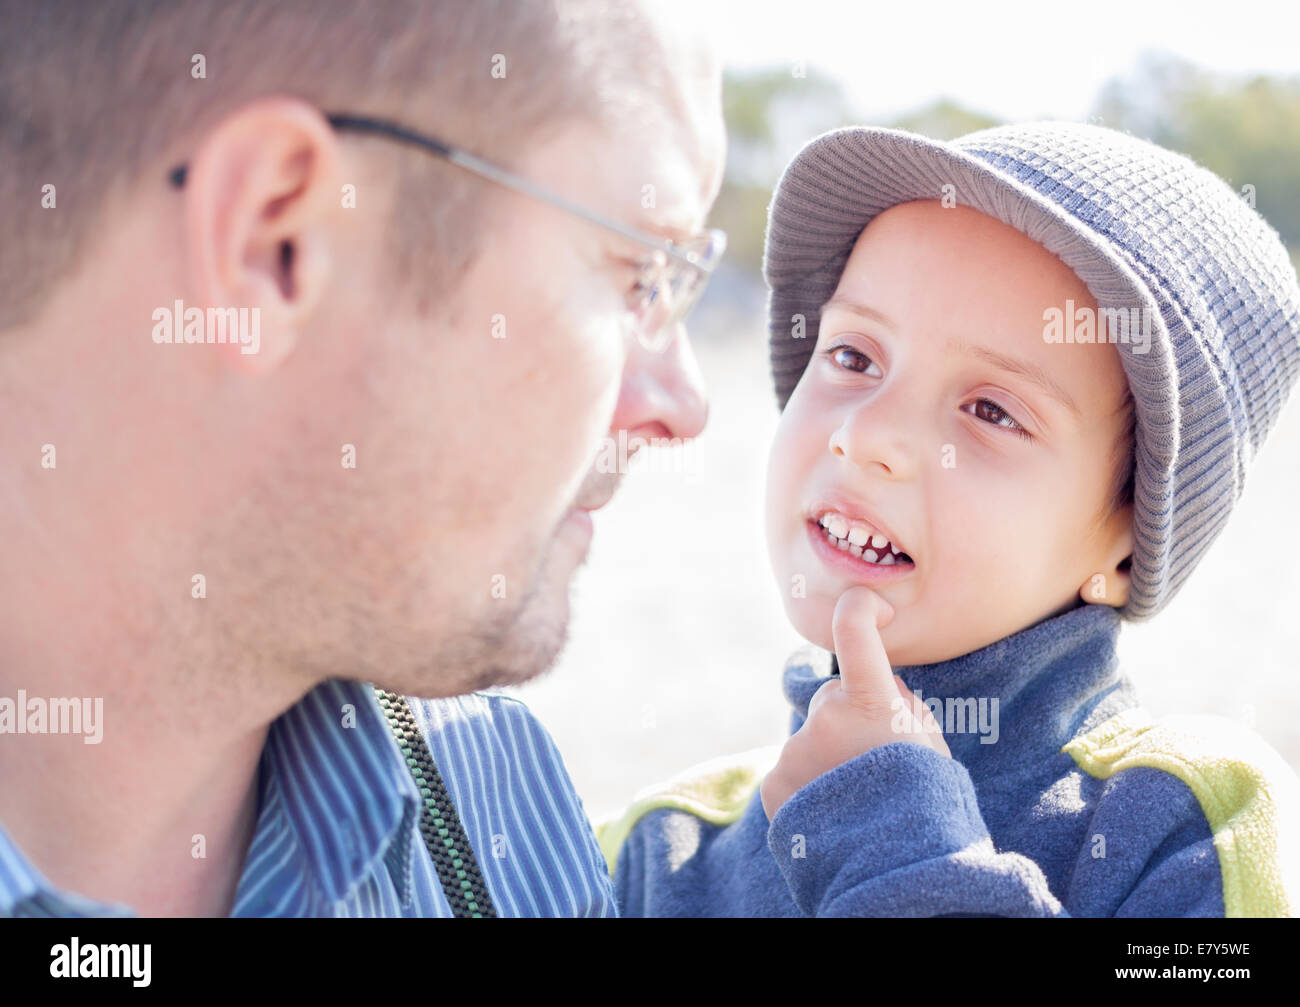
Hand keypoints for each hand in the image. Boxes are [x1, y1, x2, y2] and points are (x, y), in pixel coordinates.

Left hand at [760, 586, 950, 819]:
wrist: (896, 870)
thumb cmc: (925, 802)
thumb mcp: (929, 743)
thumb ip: (900, 704)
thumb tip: (880, 683)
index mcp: (871, 701)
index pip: (852, 627)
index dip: (860, 607)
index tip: (872, 609)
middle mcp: (826, 717)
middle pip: (835, 698)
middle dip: (853, 718)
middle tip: (879, 762)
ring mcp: (795, 750)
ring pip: (815, 738)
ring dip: (832, 757)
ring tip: (860, 798)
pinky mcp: (775, 783)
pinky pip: (795, 770)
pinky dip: (811, 785)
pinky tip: (835, 812)